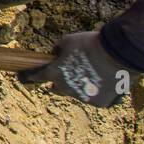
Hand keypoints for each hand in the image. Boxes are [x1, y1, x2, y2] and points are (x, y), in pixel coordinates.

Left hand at [18, 31, 133, 107]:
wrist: (119, 54)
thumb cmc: (91, 44)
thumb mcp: (68, 41)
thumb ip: (58, 50)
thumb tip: (55, 54)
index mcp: (55, 73)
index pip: (36, 77)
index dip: (30, 76)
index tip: (23, 78)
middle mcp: (66, 88)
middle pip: (56, 89)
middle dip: (58, 83)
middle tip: (66, 74)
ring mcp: (83, 97)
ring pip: (76, 93)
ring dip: (79, 86)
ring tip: (92, 73)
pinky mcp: (99, 103)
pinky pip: (93, 97)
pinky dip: (96, 91)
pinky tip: (104, 81)